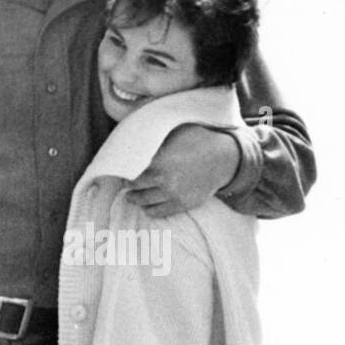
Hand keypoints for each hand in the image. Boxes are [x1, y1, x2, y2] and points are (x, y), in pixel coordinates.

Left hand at [126, 125, 240, 217]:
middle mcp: (165, 180)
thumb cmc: (198, 140)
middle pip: (134, 187)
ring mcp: (173, 194)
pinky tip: (145, 203)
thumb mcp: (175, 132)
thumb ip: (155, 139)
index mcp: (160, 160)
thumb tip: (134, 139)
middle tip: (125, 181)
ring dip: (135, 198)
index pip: (130, 170)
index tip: (120, 168)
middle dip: (128, 184)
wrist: (223, 159)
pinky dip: (148, 209)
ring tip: (131, 194)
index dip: (123, 170)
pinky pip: (157, 212)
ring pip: (143, 201)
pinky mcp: (181, 205)